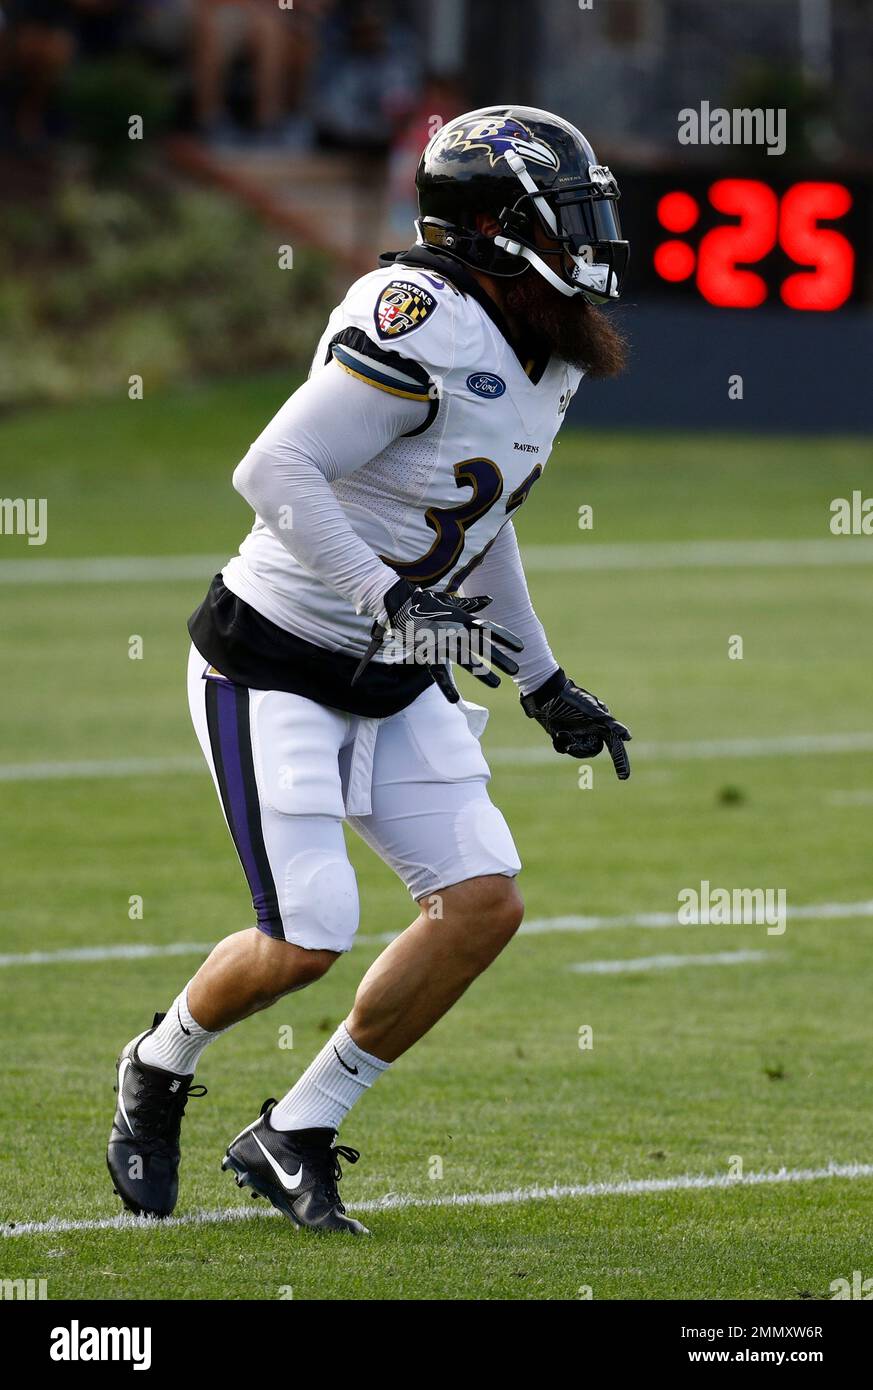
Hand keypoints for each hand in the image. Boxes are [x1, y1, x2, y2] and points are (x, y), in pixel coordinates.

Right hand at [352, 579, 523, 703]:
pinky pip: (438, 672)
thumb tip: (490, 599)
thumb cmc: (426, 604)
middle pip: (482, 646)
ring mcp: (442, 642)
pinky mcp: (427, 653)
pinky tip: (455, 699)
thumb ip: (472, 604)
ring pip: (465, 659)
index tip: (521, 648)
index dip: (505, 638)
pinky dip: (446, 686)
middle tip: (516, 670)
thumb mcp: (452, 603)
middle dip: (499, 658)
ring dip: (482, 672)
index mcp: (462, 619)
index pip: (489, 629)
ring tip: (497, 683)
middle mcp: (455, 630)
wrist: (400, 605)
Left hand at [521, 669, 630, 778]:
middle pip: (592, 750)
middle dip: (581, 749)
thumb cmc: (573, 699)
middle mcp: (591, 729)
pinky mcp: (562, 735)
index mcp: (602, 724)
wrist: (547, 694)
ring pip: (577, 751)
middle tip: (572, 743)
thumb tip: (628, 737)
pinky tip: (557, 734)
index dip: (620, 761)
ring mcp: (577, 733)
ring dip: (570, 745)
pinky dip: (560, 744)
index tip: (623, 777)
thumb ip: (611, 725)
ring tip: (563, 733)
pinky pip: (564, 748)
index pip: (614, 746)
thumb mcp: (593, 712)